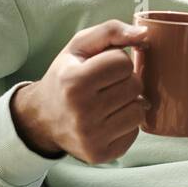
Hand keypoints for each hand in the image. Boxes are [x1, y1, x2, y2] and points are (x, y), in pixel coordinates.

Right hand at [11, 20, 149, 163]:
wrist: (42, 118)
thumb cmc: (66, 75)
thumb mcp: (79, 46)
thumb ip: (112, 31)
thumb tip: (145, 35)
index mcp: (73, 82)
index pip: (123, 62)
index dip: (116, 60)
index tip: (100, 67)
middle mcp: (81, 112)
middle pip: (134, 86)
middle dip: (125, 80)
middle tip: (105, 85)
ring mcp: (91, 138)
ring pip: (139, 109)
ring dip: (129, 102)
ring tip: (108, 101)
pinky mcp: (101, 155)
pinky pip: (135, 132)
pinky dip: (127, 123)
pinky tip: (109, 119)